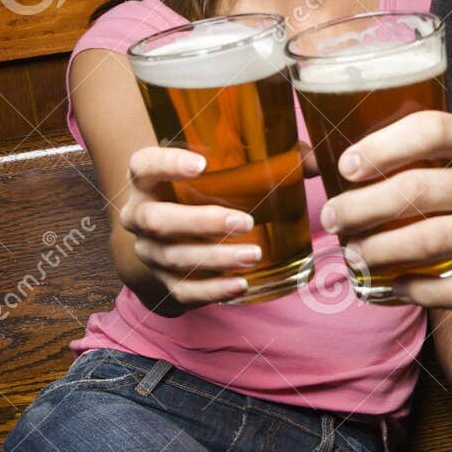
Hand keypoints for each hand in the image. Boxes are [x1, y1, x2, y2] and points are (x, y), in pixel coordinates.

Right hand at [119, 146, 260, 307]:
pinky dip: (214, 289)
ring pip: (175, 257)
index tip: (202, 164)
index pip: (143, 165)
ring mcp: (149, 252)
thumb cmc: (198, 194)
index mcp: (146, 181)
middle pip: (157, 220)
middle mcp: (138, 216)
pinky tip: (241, 284)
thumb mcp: (213, 173)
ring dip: (216, 257)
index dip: (166, 163)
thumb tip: (313, 161)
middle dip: (202, 222)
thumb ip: (259, 161)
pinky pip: (185, 291)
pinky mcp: (164, 282)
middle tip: (245, 221)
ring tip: (253, 255)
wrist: (169, 238)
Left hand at [319, 113, 451, 306]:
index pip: (433, 131)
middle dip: (362, 208)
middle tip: (332, 218)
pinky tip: (394, 287)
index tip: (347, 165)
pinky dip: (419, 291)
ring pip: (431, 242)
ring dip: (381, 251)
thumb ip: (446, 149)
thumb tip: (367, 160)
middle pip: (419, 191)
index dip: (382, 147)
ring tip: (354, 253)